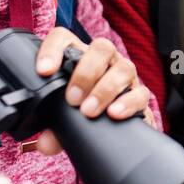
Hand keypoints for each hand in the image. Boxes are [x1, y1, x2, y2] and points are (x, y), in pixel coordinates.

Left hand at [30, 26, 156, 154]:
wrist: (114, 130)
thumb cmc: (83, 113)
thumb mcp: (64, 120)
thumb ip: (53, 129)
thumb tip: (45, 144)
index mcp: (78, 58)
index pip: (64, 39)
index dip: (52, 50)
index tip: (43, 71)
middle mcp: (105, 62)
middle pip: (102, 47)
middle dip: (86, 72)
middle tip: (72, 99)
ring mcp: (125, 76)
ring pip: (123, 67)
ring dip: (105, 89)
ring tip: (89, 110)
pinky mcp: (140, 96)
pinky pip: (140, 93)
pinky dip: (127, 103)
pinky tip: (114, 113)